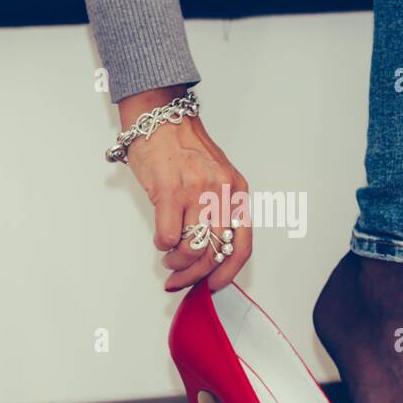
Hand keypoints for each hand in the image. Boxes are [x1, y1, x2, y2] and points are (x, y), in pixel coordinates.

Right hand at [119, 87, 251, 290]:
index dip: (227, 272)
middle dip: (195, 276)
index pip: (242, 245)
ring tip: (169, 259)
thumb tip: (208, 252)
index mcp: (237, 191)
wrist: (160, 117)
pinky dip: (162, 246)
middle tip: (180, 280)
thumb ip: (217, 209)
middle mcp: (222, 192)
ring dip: (177, 263)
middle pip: (216, 253)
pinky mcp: (170, 191)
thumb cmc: (183, 147)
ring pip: (192, 249)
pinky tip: (160, 240)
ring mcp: (197, 191)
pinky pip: (167, 236)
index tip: (213, 285)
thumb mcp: (215, 176)